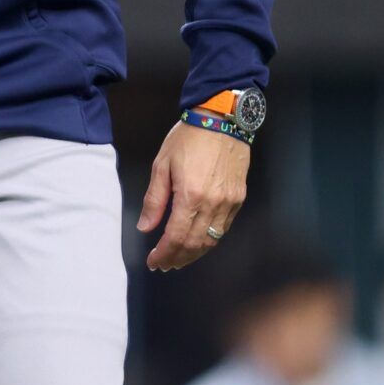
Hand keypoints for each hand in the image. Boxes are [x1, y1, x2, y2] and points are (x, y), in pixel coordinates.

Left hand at [137, 120, 248, 271]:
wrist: (222, 120)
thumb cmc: (189, 138)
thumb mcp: (162, 164)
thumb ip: (154, 199)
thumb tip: (145, 227)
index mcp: (190, 195)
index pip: (176, 237)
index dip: (163, 253)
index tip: (153, 262)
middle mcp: (213, 204)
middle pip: (195, 244)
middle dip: (177, 258)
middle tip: (164, 265)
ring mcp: (229, 202)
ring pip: (211, 240)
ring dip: (194, 254)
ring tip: (178, 258)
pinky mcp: (238, 198)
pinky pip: (223, 228)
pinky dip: (209, 239)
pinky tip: (198, 241)